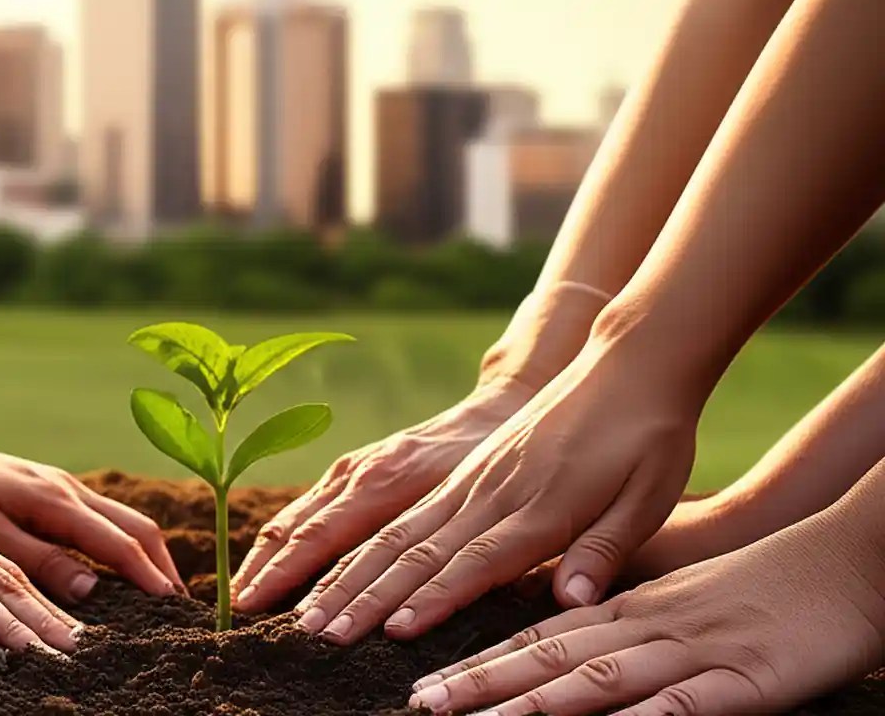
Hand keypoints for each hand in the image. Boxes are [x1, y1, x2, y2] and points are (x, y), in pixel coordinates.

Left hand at [0, 426, 182, 600]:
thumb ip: (39, 562)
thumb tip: (92, 590)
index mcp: (56, 500)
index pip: (122, 542)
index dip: (150, 576)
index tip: (174, 608)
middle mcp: (67, 489)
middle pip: (136, 526)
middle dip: (161, 564)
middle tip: (177, 606)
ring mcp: (59, 485)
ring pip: (120, 519)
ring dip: (143, 553)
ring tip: (156, 591)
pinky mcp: (46, 489)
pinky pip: (98, 518)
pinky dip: (119, 543)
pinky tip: (114, 567)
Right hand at [232, 378, 535, 612]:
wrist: (495, 410)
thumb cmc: (499, 459)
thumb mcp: (484, 498)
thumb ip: (458, 543)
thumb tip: (442, 589)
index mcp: (387, 480)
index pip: (323, 537)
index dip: (291, 577)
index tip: (265, 610)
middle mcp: (358, 472)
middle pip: (296, 528)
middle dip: (264, 572)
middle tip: (236, 614)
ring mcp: (350, 469)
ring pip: (293, 517)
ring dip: (265, 558)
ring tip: (241, 598)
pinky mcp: (350, 471)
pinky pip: (305, 509)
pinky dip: (280, 541)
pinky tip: (267, 568)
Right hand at [296, 345, 698, 644]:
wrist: (626, 361)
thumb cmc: (647, 433)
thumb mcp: (649, 493)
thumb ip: (605, 548)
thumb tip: (574, 601)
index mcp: (540, 503)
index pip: (476, 560)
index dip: (435, 598)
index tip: (392, 630)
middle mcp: (491, 490)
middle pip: (415, 548)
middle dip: (363, 593)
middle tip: (317, 632)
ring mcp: (468, 478)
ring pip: (391, 529)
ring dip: (342, 569)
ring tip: (301, 605)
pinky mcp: (460, 471)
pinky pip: (395, 511)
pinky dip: (354, 539)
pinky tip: (321, 558)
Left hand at [404, 507, 884, 714]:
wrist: (840, 561)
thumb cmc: (756, 584)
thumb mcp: (675, 598)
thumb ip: (616, 617)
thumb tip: (560, 628)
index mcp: (627, 612)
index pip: (537, 638)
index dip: (480, 664)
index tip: (427, 685)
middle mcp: (646, 629)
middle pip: (551, 658)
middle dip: (482, 684)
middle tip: (423, 704)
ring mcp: (692, 651)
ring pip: (601, 678)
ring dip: (535, 701)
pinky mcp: (746, 678)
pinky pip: (687, 702)